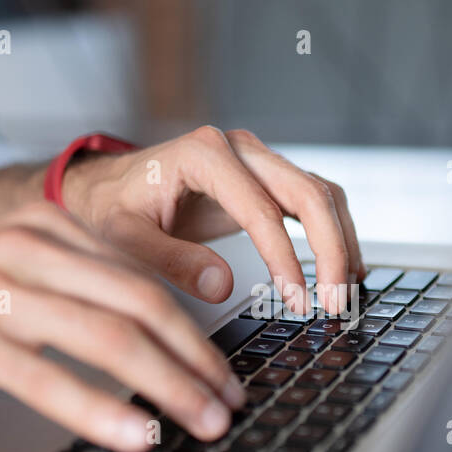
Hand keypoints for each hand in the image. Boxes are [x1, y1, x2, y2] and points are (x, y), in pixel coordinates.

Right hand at [0, 203, 242, 451]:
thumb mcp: (9, 271)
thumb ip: (74, 287)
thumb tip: (149, 336)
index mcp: (47, 227)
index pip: (142, 280)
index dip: (193, 330)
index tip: (222, 371)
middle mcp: (28, 248)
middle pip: (141, 305)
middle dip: (196, 361)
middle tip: (229, 402)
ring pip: (110, 339)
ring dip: (170, 387)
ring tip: (203, 424)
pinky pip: (51, 377)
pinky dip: (103, 410)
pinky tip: (138, 435)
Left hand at [62, 127, 365, 313]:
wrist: (106, 189)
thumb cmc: (111, 209)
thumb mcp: (124, 239)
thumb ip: (169, 260)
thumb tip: (222, 286)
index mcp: (204, 154)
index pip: (261, 209)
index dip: (286, 258)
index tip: (298, 301)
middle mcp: (239, 148)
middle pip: (308, 192)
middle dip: (330, 251)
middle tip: (333, 303)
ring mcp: (257, 160)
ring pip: (321, 194)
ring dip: (340, 242)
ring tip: (344, 293)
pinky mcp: (265, 180)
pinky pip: (314, 201)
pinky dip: (334, 234)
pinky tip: (341, 271)